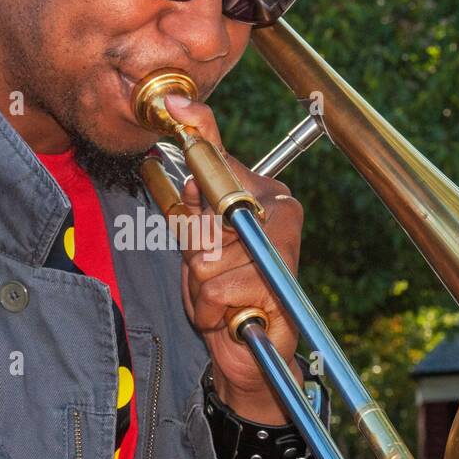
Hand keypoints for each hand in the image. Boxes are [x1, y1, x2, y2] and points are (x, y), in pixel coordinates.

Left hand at [165, 93, 302, 424]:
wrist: (247, 352)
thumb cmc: (224, 294)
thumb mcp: (199, 243)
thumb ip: (194, 205)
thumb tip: (185, 159)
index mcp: (264, 195)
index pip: (223, 157)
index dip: (198, 130)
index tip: (175, 106)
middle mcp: (280, 214)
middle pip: (208, 214)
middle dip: (196, 250)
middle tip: (210, 271)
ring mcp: (283, 252)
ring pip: (205, 259)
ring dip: (200, 289)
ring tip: (220, 298)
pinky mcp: (278, 291)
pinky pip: (217, 292)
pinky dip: (210, 311)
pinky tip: (230, 316)